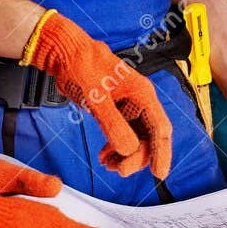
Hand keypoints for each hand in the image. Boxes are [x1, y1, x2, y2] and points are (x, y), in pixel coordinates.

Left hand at [24, 10, 172, 180]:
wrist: (64, 52)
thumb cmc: (81, 67)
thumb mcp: (96, 97)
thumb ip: (113, 124)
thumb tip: (128, 150)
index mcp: (142, 94)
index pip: (160, 128)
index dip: (161, 153)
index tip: (159, 174)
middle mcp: (140, 101)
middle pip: (150, 137)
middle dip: (138, 157)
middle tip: (118, 170)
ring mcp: (129, 106)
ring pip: (138, 138)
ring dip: (126, 155)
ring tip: (107, 164)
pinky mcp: (117, 110)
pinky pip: (124, 134)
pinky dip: (117, 148)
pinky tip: (104, 156)